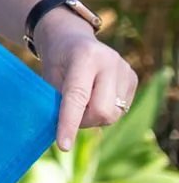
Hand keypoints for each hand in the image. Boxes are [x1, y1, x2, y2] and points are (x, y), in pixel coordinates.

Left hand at [35, 8, 138, 150]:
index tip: (62, 145)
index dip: (68, 123)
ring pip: (113, 115)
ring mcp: (125, 70)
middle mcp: (110, 62)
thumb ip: (56, 100)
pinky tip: (95, 96)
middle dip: (83, 121)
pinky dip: (104, 111)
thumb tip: (61, 132)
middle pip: (102, 111)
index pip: (77, 97)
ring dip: (94, 117)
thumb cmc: (56, 58)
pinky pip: (120, 110)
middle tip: (68, 116)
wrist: (71, 37)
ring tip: (81, 102)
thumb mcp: (48, 74)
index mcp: (85, 56)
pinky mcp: (133, 79)